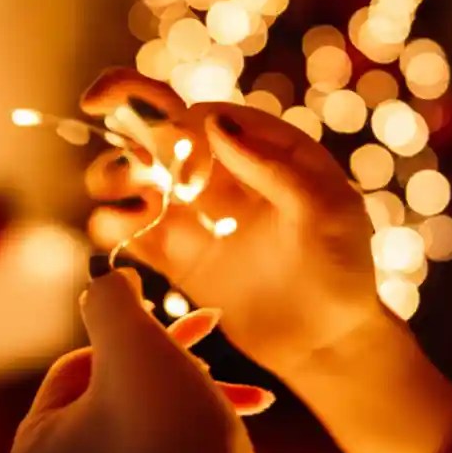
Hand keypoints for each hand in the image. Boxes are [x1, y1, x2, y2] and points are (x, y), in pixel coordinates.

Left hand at [7, 269, 325, 452]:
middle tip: (213, 346)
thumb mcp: (136, 349)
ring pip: (154, 427)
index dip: (133, 337)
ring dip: (199, 396)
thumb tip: (106, 280)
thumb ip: (112, 301)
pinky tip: (246, 426)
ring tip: (245, 395)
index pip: (75, 364)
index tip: (187, 326)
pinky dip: (209, 440)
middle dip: (172, 364)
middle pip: (115, 394)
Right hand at [81, 69, 451, 452]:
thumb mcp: (324, 209)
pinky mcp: (174, 256)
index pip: (199, 110)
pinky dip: (110, 222)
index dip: (159, 111)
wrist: (328, 342)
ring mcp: (194, 213)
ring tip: (136, 204)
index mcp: (259, 148)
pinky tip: (119, 230)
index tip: (149, 138)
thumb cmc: (341, 268)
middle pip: (154, 135)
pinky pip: (128, 227)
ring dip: (113, 177)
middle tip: (138, 172)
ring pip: (132, 176)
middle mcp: (220, 172)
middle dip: (128, 142)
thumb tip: (209, 121)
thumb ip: (270, 165)